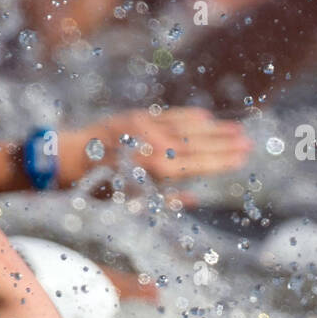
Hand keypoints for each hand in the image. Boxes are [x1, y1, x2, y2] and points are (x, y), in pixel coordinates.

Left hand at [70, 107, 251, 183]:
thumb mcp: (131, 202)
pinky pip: (169, 115)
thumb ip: (165, 201)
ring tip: (237, 128)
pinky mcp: (136, 116)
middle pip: (196, 143)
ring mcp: (144, 127)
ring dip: (213, 128)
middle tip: (250, 141)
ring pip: (186, 127)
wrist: (67, 158)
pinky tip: (205, 117)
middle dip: (224, 143)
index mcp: (152, 169)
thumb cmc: (97, 188)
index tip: (243, 157)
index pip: (196, 163)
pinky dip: (188, 116)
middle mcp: (152, 144)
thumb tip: (196, 200)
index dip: (221, 160)